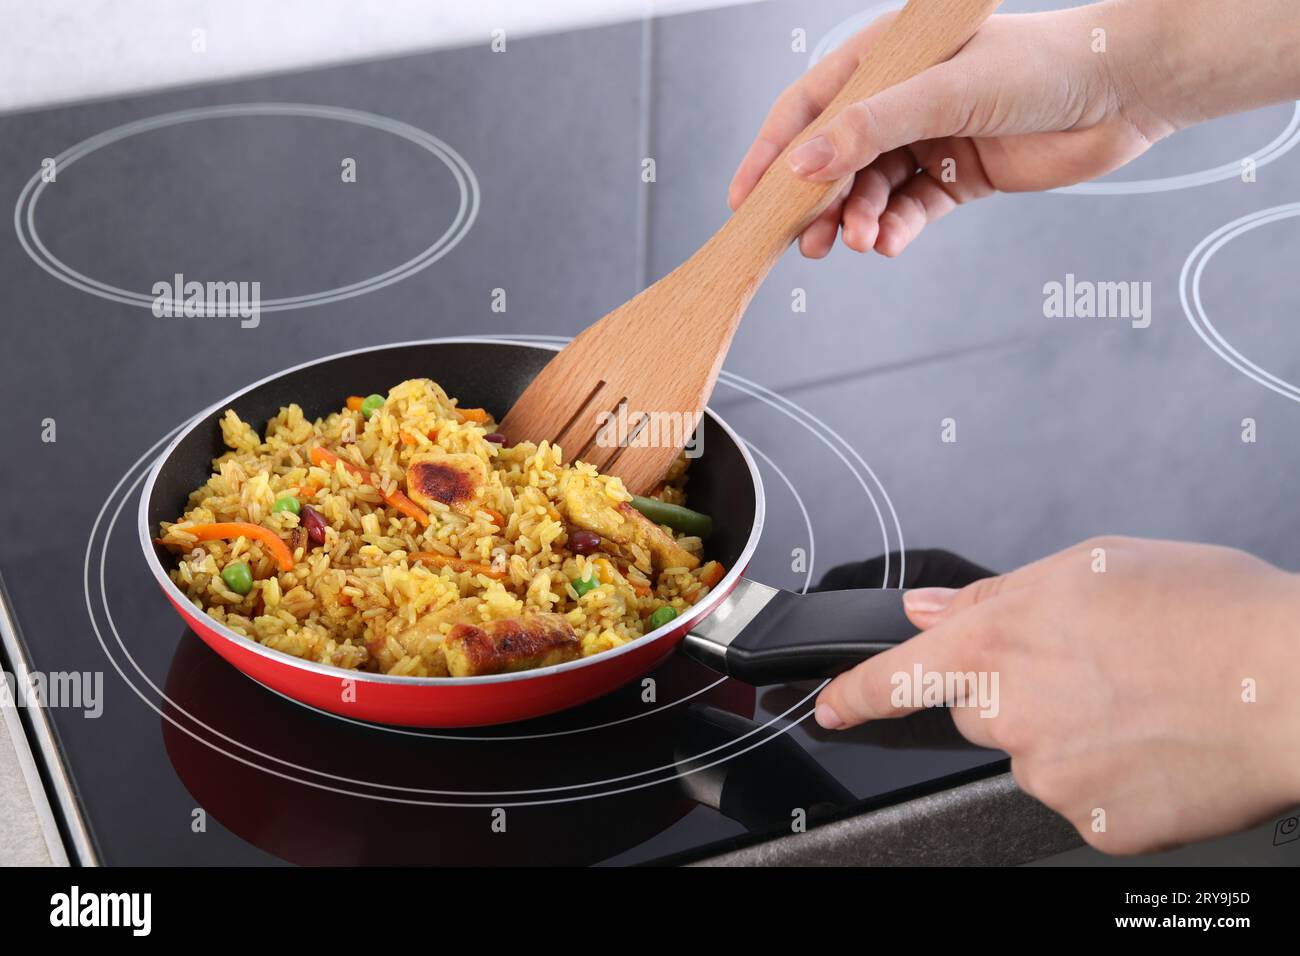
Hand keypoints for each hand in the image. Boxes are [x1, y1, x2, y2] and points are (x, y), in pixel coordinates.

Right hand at [729, 3, 1176, 257]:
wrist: (1126, 89)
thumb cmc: (1043, 64)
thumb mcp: (943, 93)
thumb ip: (869, 129)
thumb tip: (802, 166)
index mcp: (889, 60)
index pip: (810, 107)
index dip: (772, 152)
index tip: (745, 199)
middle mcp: (902, 100)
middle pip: (835, 158)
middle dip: (817, 202)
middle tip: (804, 240)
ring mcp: (928, 140)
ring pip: (872, 190)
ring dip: (859, 220)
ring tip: (857, 243)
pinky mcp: (957, 176)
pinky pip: (911, 209)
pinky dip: (898, 229)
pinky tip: (890, 242)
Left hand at [815, 537, 1299, 854]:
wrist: (1295, 684)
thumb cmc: (1208, 612)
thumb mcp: (1092, 566)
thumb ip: (994, 594)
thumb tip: (931, 611)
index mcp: (998, 638)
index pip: (892, 678)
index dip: (853, 696)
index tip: (829, 710)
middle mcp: (1010, 711)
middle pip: (979, 710)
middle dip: (1017, 693)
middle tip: (1094, 671)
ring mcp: (1050, 774)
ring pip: (1034, 755)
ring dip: (1069, 734)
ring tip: (1142, 700)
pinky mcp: (1095, 822)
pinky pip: (1082, 797)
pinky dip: (1110, 775)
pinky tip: (1156, 742)